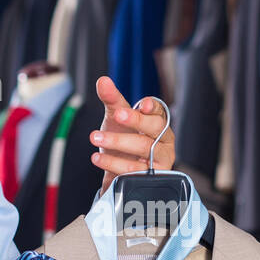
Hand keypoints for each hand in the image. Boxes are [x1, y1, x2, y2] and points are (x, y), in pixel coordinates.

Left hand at [90, 76, 175, 194]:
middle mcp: (164, 141)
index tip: (142, 104)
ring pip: (144, 149)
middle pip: (154, 128)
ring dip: (118, 142)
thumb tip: (103, 81)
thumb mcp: (116, 119)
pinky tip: (98, 157)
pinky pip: (134, 170)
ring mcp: (160, 161)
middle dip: (135, 121)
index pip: (159, 112)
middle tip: (117, 115)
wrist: (117, 174)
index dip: (152, 107)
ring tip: (95, 138)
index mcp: (159, 123)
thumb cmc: (123, 142)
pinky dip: (114, 163)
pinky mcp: (151, 179)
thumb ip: (111, 100)